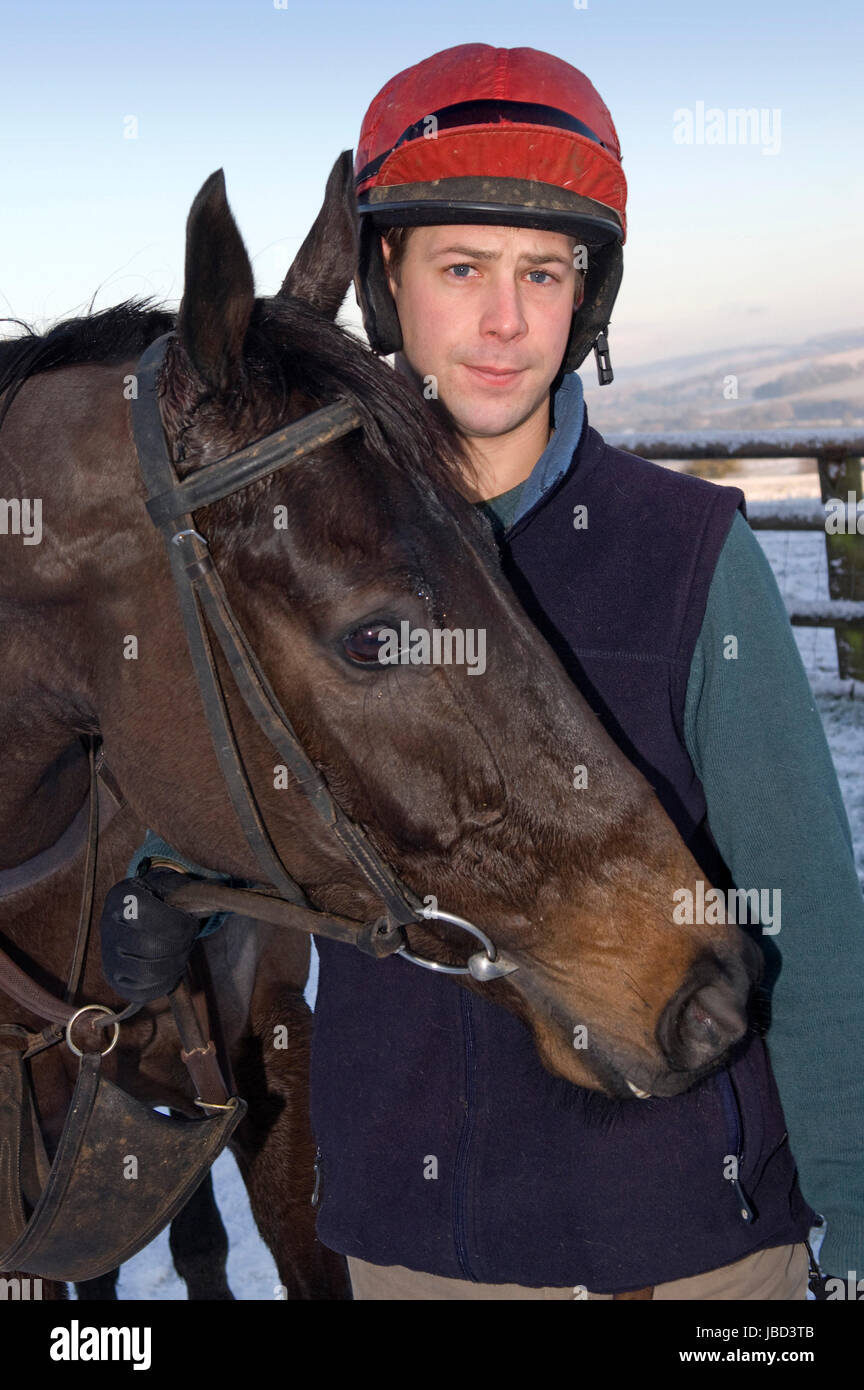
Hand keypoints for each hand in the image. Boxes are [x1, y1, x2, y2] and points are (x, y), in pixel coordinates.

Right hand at [100, 867, 202, 1003]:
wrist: (143, 914)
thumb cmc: (165, 900)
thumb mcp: (177, 887)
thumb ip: (195, 891)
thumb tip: (223, 893)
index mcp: (122, 896)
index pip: (146, 915)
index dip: (177, 924)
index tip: (190, 924)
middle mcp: (107, 925)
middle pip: (148, 947)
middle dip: (178, 946)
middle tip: (187, 940)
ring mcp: (108, 954)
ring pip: (146, 973)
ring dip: (174, 965)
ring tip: (180, 953)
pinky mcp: (115, 978)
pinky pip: (142, 992)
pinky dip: (165, 983)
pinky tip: (170, 968)